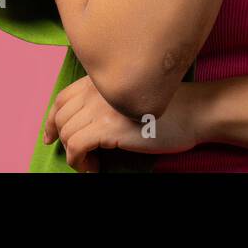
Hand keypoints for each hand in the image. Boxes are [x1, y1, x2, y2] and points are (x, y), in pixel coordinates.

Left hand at [42, 74, 202, 171]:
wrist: (196, 111)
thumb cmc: (171, 107)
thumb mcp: (133, 95)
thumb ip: (108, 99)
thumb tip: (83, 121)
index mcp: (103, 78)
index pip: (62, 98)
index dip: (52, 119)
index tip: (51, 136)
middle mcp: (98, 88)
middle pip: (60, 116)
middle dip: (62, 140)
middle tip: (81, 157)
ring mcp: (102, 106)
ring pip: (66, 133)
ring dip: (74, 155)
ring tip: (92, 164)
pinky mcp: (108, 126)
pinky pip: (75, 147)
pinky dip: (79, 163)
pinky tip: (95, 168)